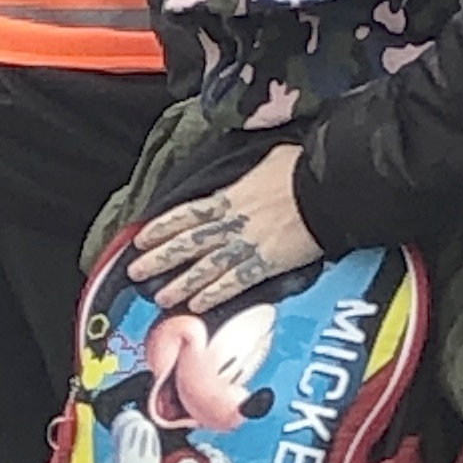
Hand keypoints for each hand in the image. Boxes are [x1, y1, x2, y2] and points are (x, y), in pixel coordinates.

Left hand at [129, 147, 319, 311]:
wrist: (326, 190)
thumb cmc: (302, 169)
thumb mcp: (269, 157)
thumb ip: (251, 168)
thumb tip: (249, 162)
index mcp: (229, 196)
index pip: (186, 214)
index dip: (162, 227)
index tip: (141, 238)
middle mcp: (231, 223)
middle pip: (188, 244)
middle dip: (160, 259)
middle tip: (136, 273)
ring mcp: (247, 246)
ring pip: (205, 268)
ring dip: (181, 284)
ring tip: (161, 298)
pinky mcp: (266, 264)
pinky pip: (235, 282)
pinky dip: (215, 294)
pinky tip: (198, 306)